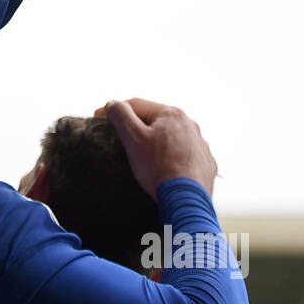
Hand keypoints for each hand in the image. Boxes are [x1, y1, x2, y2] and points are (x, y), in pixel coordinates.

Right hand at [98, 98, 216, 199]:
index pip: (136, 105)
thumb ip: (121, 115)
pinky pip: (184, 154)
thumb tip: (112, 104)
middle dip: (137, 125)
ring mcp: (200, 144)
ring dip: (157, 141)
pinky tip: (164, 167)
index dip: (114, 109)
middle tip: (120, 137)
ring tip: (143, 156)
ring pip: (171, 136)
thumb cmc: (158, 167)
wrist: (186, 199)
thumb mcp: (133, 138)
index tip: (99, 117)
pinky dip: (172, 157)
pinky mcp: (205, 162)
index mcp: (171, 114)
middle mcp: (190, 124)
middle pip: (155, 120)